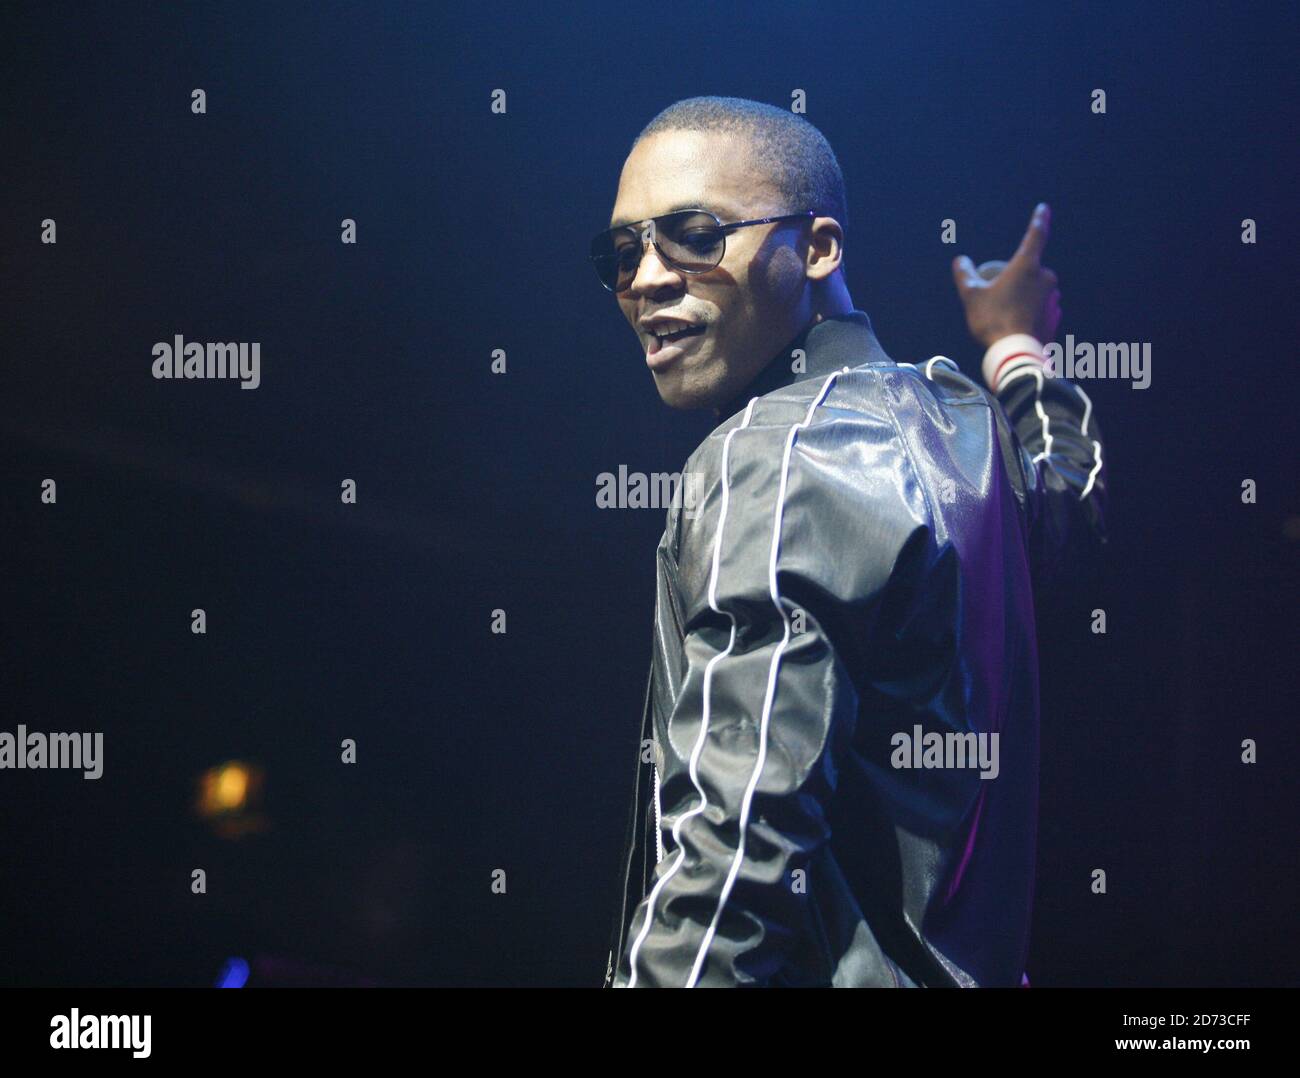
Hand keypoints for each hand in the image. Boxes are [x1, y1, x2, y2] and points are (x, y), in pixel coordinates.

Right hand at [951, 203, 1060, 347]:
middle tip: (996, 296)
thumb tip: (960, 261)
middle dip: (1015, 279)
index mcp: (1027, 265)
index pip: (1036, 235)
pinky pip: (1040, 309)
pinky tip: (1015, 328)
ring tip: (1004, 317)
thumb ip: (964, 275)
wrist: (1015, 354)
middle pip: (1029, 270)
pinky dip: (1029, 314)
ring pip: (1035, 291)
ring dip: (1023, 298)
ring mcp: (1053, 299)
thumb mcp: (971, 296)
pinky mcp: (1055, 318)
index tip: (1044, 208)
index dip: (1039, 219)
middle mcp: (1046, 278)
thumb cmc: (992, 321)